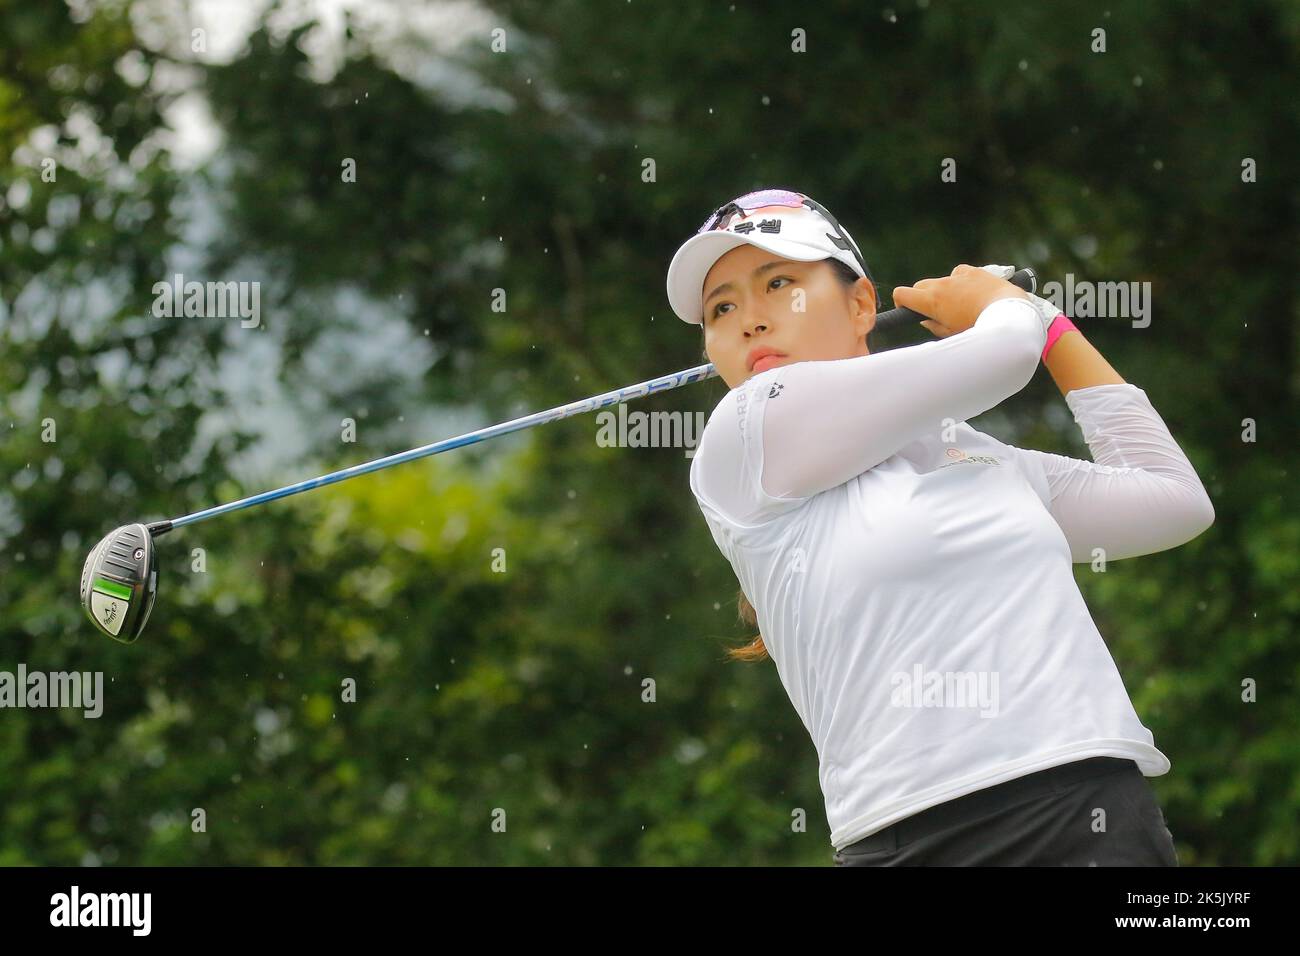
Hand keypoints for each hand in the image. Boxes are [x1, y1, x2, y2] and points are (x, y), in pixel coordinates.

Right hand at [892, 264, 1028, 338]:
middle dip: (922, 297)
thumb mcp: (952, 334)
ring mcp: (957, 276)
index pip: (901, 294)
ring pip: (939, 281)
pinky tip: (969, 291)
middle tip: (935, 312)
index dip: (901, 302)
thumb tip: (926, 320)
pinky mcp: (972, 271)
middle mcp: (941, 285)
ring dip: (942, 290)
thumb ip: (934, 326)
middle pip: (919, 286)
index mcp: (931, 301)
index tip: (908, 310)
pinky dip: (959, 280)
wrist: (1007, 312)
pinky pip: (958, 273)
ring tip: (957, 305)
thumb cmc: (979, 327)